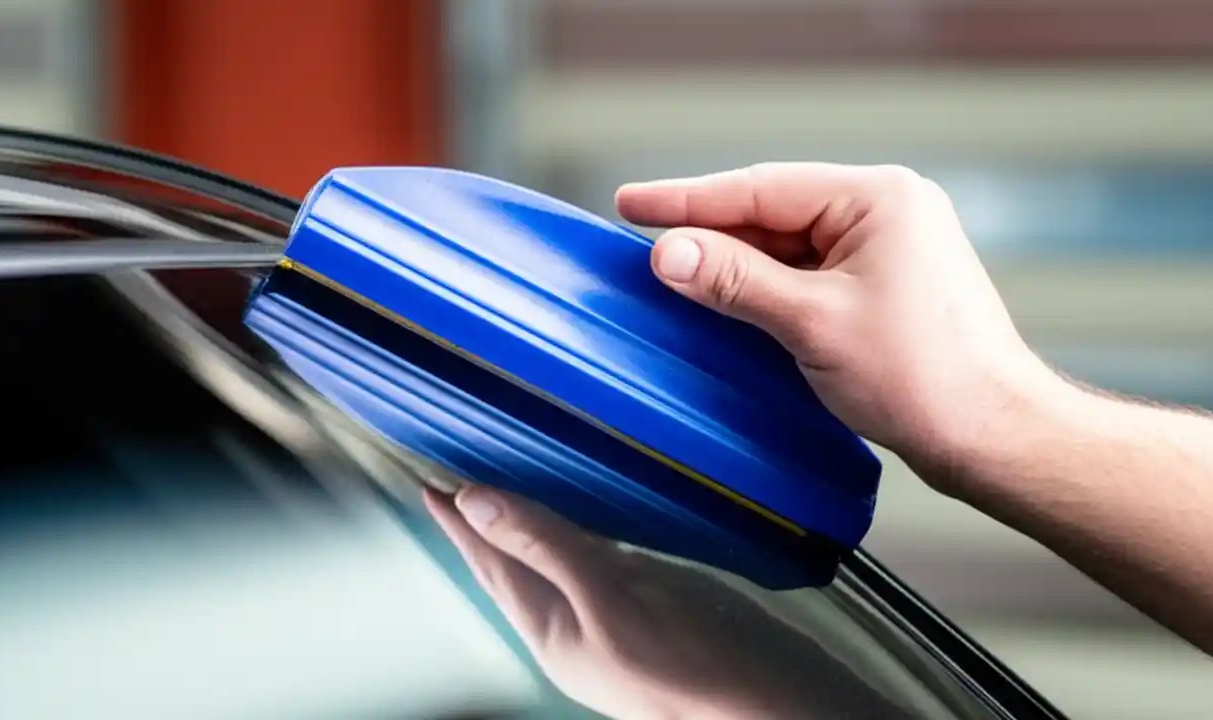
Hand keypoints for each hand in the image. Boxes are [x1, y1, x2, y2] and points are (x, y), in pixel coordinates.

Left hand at [425, 484, 907, 719]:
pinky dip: (585, 531)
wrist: (782, 710)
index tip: (430, 481)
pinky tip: (594, 515)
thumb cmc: (700, 669)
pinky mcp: (660, 609)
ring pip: (558, 561)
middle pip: (514, 567)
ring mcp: (619, 621)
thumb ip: (548, 547)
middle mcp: (579, 627)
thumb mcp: (613, 600)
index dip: (459, 522)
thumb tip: (478, 500)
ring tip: (509, 488)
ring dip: (531, 524)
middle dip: (483, 524)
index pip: (490, 564)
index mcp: (553, 631)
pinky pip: (603, 561)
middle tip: (455, 480)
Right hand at [617, 164, 1069, 485]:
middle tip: (642, 243)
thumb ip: (735, 281)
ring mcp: (888, 249)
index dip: (689, 199)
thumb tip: (669, 253)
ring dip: (735, 265)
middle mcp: (886, 211)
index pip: (762, 187)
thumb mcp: (812, 321)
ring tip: (674, 277)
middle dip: (709, 234)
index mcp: (878, 198)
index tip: (633, 202)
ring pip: (788, 247)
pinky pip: (808, 274)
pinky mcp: (884, 287)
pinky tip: (727, 302)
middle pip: (773, 214)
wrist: (990, 434)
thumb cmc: (923, 376)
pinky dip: (765, 289)